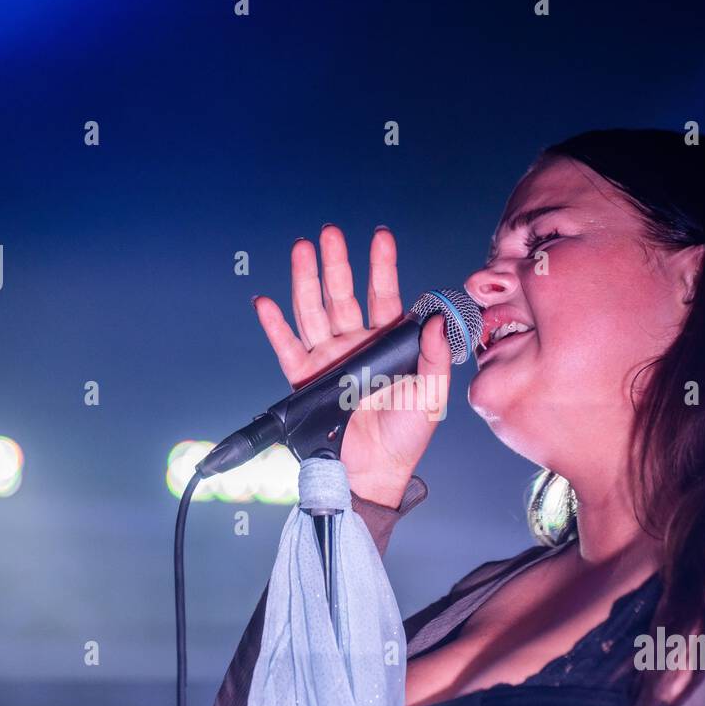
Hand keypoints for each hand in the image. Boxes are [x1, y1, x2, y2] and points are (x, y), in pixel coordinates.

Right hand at [252, 225, 452, 507]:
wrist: (375, 472)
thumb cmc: (406, 435)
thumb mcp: (432, 394)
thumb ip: (436, 356)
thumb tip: (438, 320)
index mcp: (386, 345)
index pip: (383, 296)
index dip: (382, 266)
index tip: (380, 237)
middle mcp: (355, 346)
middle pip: (342, 295)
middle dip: (336, 263)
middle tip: (329, 233)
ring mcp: (329, 360)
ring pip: (313, 311)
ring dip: (306, 281)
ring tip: (302, 250)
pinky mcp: (306, 380)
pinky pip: (287, 348)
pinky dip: (275, 326)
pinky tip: (266, 302)